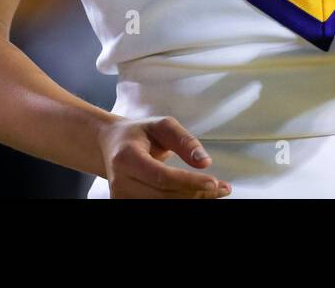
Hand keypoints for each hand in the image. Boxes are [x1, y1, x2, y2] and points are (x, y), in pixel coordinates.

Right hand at [97, 116, 230, 198]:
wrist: (111, 146)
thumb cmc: (139, 134)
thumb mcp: (161, 125)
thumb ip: (184, 140)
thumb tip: (205, 162)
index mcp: (126, 157)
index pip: (162, 176)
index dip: (189, 182)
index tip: (215, 182)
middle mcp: (120, 182)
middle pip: (165, 196)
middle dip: (198, 195)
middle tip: (223, 189)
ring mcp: (121, 198)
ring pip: (163, 206)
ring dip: (192, 202)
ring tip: (213, 193)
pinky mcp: (125, 206)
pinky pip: (157, 208)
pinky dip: (179, 203)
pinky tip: (196, 196)